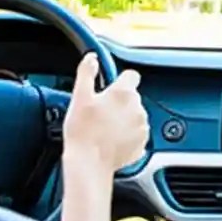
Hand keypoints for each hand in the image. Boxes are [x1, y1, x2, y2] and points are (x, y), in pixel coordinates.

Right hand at [63, 54, 148, 174]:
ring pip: (134, 116)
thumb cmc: (82, 131)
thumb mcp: (80, 97)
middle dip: (119, 102)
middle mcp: (138, 108)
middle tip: (100, 112)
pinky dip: (127, 136)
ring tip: (104, 128)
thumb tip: (92, 57)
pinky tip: (111, 140)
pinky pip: (136, 135)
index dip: (120, 80)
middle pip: (132, 97)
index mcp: (124, 93)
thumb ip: (87, 73)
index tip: (109, 87)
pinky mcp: (142, 145)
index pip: (131, 75)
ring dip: (124, 119)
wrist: (89, 163)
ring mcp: (142, 127)